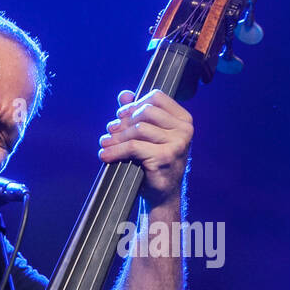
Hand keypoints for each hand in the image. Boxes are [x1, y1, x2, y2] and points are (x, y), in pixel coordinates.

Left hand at [99, 89, 192, 206]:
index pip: (156, 97)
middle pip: (146, 111)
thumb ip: (138, 112)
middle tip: (110, 131)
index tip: (121, 115)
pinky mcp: (165, 157)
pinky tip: (106, 155)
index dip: (135, 104)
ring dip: (117, 137)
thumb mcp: (149, 135)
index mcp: (183, 119)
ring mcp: (177, 143)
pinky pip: (134, 146)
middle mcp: (184, 130)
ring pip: (138, 128)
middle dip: (124, 121)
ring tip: (106, 144)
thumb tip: (124, 95)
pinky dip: (116, 150)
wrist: (163, 194)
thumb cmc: (156, 162)